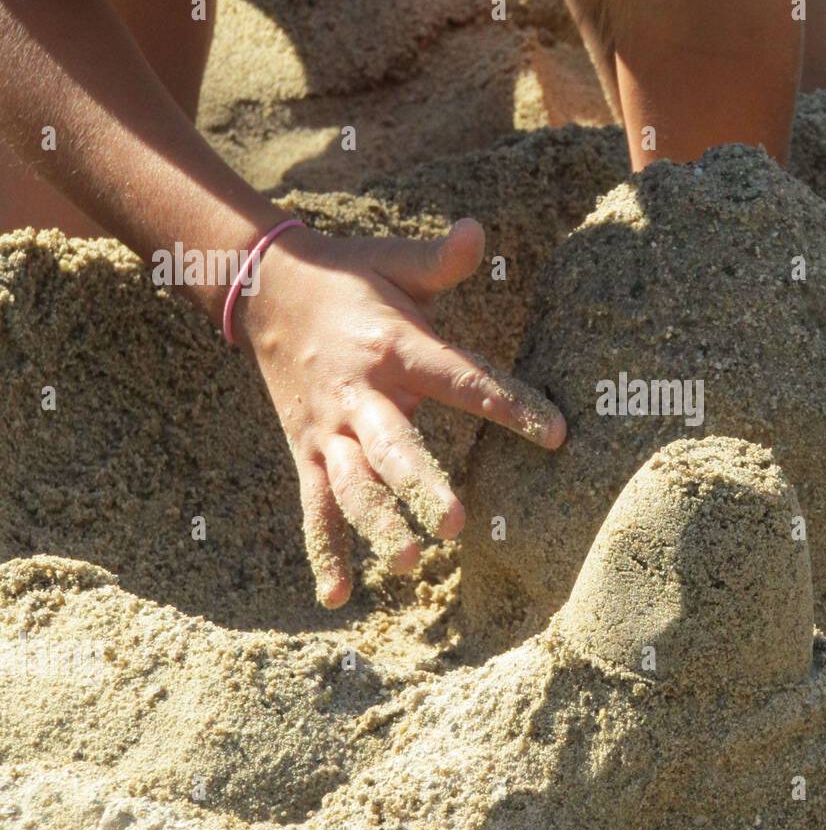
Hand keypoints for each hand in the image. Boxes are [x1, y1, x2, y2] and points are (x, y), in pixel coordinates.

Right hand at [236, 219, 565, 606]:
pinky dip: (324, 551)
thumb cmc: (351, 278)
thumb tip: (480, 232)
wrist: (263, 288)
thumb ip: (441, 259)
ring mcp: (328, 430)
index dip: (508, 405)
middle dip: (420, 483)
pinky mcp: (305, 451)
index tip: (557, 435)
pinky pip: (313, 507)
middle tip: (453, 523)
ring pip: (350, 486)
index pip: (460, 379)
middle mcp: (360, 394)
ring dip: (375, 526)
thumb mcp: (395, 262)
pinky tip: (338, 598)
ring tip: (406, 566)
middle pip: (392, 445)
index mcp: (395, 345)